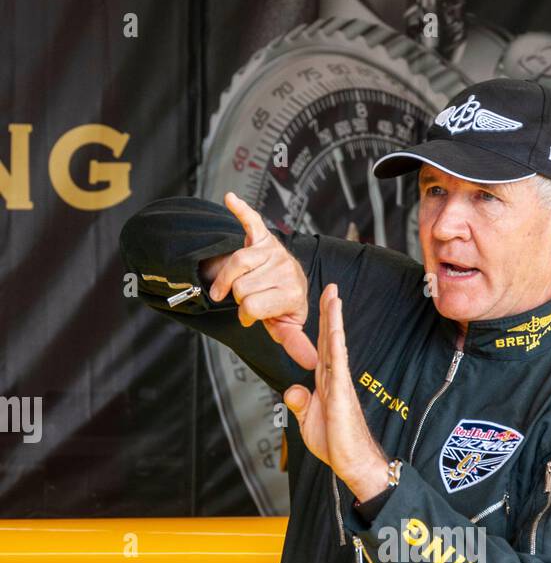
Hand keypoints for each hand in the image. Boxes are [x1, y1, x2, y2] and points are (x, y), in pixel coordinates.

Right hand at [207, 191, 316, 368]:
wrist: (292, 283)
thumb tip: (311, 363)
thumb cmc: (284, 306)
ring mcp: (274, 252)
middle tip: (248, 299)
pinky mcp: (265, 237)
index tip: (252, 317)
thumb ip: (296, 343)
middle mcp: (285, 269)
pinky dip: (241, 210)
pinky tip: (231, 199)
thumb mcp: (289, 327)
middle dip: (237, 296)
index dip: (246, 315)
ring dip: (226, 276)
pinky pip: (251, 221)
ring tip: (228, 287)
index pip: (250, 306)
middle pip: (239, 287)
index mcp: (292, 293)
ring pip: (235, 263)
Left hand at [283, 282, 388, 500]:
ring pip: (335, 345)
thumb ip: (300, 404)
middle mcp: (335, 379)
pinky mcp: (341, 394)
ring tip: (333, 296)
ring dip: (333, 320)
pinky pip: (337, 364)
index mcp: (327, 383)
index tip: (323, 305)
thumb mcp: (308, 422)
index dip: (321, 326)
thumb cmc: (336, 446)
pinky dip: (335, 344)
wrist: (353, 463)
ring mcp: (340, 384)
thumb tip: (292, 390)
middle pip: (330, 339)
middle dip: (329, 312)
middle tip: (330, 287)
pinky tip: (333, 327)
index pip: (322, 348)